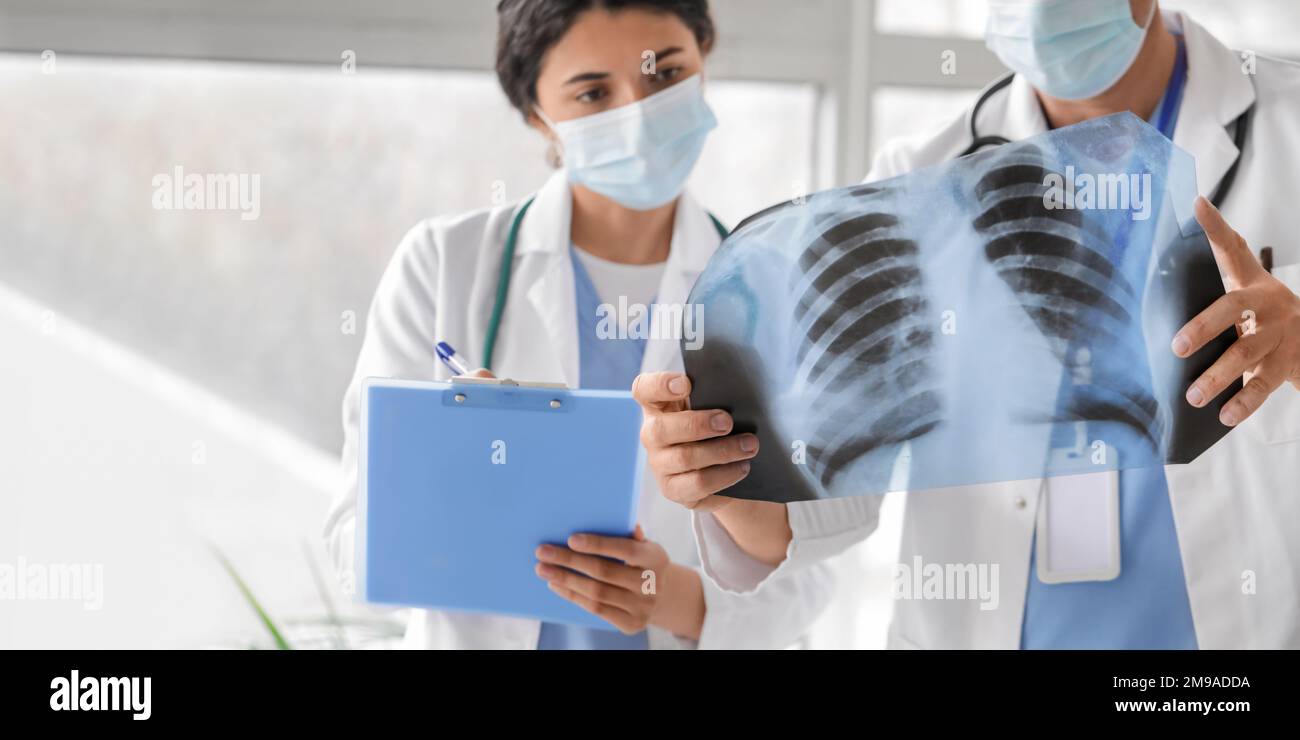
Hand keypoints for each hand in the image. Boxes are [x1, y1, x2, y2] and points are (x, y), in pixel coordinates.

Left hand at [535, 526, 681, 634]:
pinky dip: (572, 596)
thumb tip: (623, 520)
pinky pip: (596, 609)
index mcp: (656, 558)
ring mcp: (643, 607)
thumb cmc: (642, 562)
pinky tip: (556, 585)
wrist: (661, 596)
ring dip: (566, 579)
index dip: (598, 544)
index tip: (571, 539)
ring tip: (543, 569)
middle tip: (543, 552)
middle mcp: (652, 584)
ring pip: (596, 593)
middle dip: (570, 561)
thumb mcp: (643, 546)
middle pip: (604, 572)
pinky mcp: (631, 624)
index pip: (625, 549)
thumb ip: (629, 535)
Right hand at [631, 372, 758, 511]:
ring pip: (684, 458)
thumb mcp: (712, 405)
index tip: (685, 384)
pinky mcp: (673, 489)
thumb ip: (713, 394)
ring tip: (749, 445)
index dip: (660, 385)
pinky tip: (742, 467)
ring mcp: (659, 463)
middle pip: (660, 429)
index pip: (644, 389)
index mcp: (658, 404)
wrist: (724, 466)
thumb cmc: (716, 426)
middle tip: (728, 422)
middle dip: (697, 425)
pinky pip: (697, 484)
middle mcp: (652, 434)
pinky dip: (724, 475)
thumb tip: (735, 388)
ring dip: (722, 451)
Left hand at [1174, 197, 1299, 426]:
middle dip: (1203, 328)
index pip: (1232, 249)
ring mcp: (1279, 335)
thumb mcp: (1243, 290)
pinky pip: (1265, 386)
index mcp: (1251, 282)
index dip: (1216, 226)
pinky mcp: (1288, 365)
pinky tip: (1225, 416)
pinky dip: (1245, 403)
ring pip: (1247, 354)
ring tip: (1193, 396)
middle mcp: (1267, 304)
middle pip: (1232, 310)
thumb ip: (1215, 278)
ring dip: (1219, 376)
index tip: (1197, 205)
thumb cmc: (1261, 315)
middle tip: (1176, 347)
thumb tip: (1183, 232)